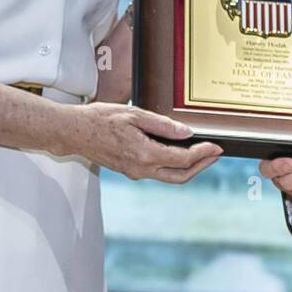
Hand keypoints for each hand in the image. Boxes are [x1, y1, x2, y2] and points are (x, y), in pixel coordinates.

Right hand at [59, 103, 222, 183]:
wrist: (75, 132)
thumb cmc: (100, 119)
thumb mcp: (135, 114)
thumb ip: (163, 125)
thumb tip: (187, 133)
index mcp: (145, 155)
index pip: (183, 159)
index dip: (204, 153)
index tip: (217, 146)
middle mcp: (142, 169)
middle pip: (181, 176)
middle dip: (202, 166)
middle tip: (215, 154)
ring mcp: (135, 173)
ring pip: (170, 177)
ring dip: (189, 168)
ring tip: (202, 155)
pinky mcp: (130, 171)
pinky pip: (158, 173)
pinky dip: (173, 166)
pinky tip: (178, 154)